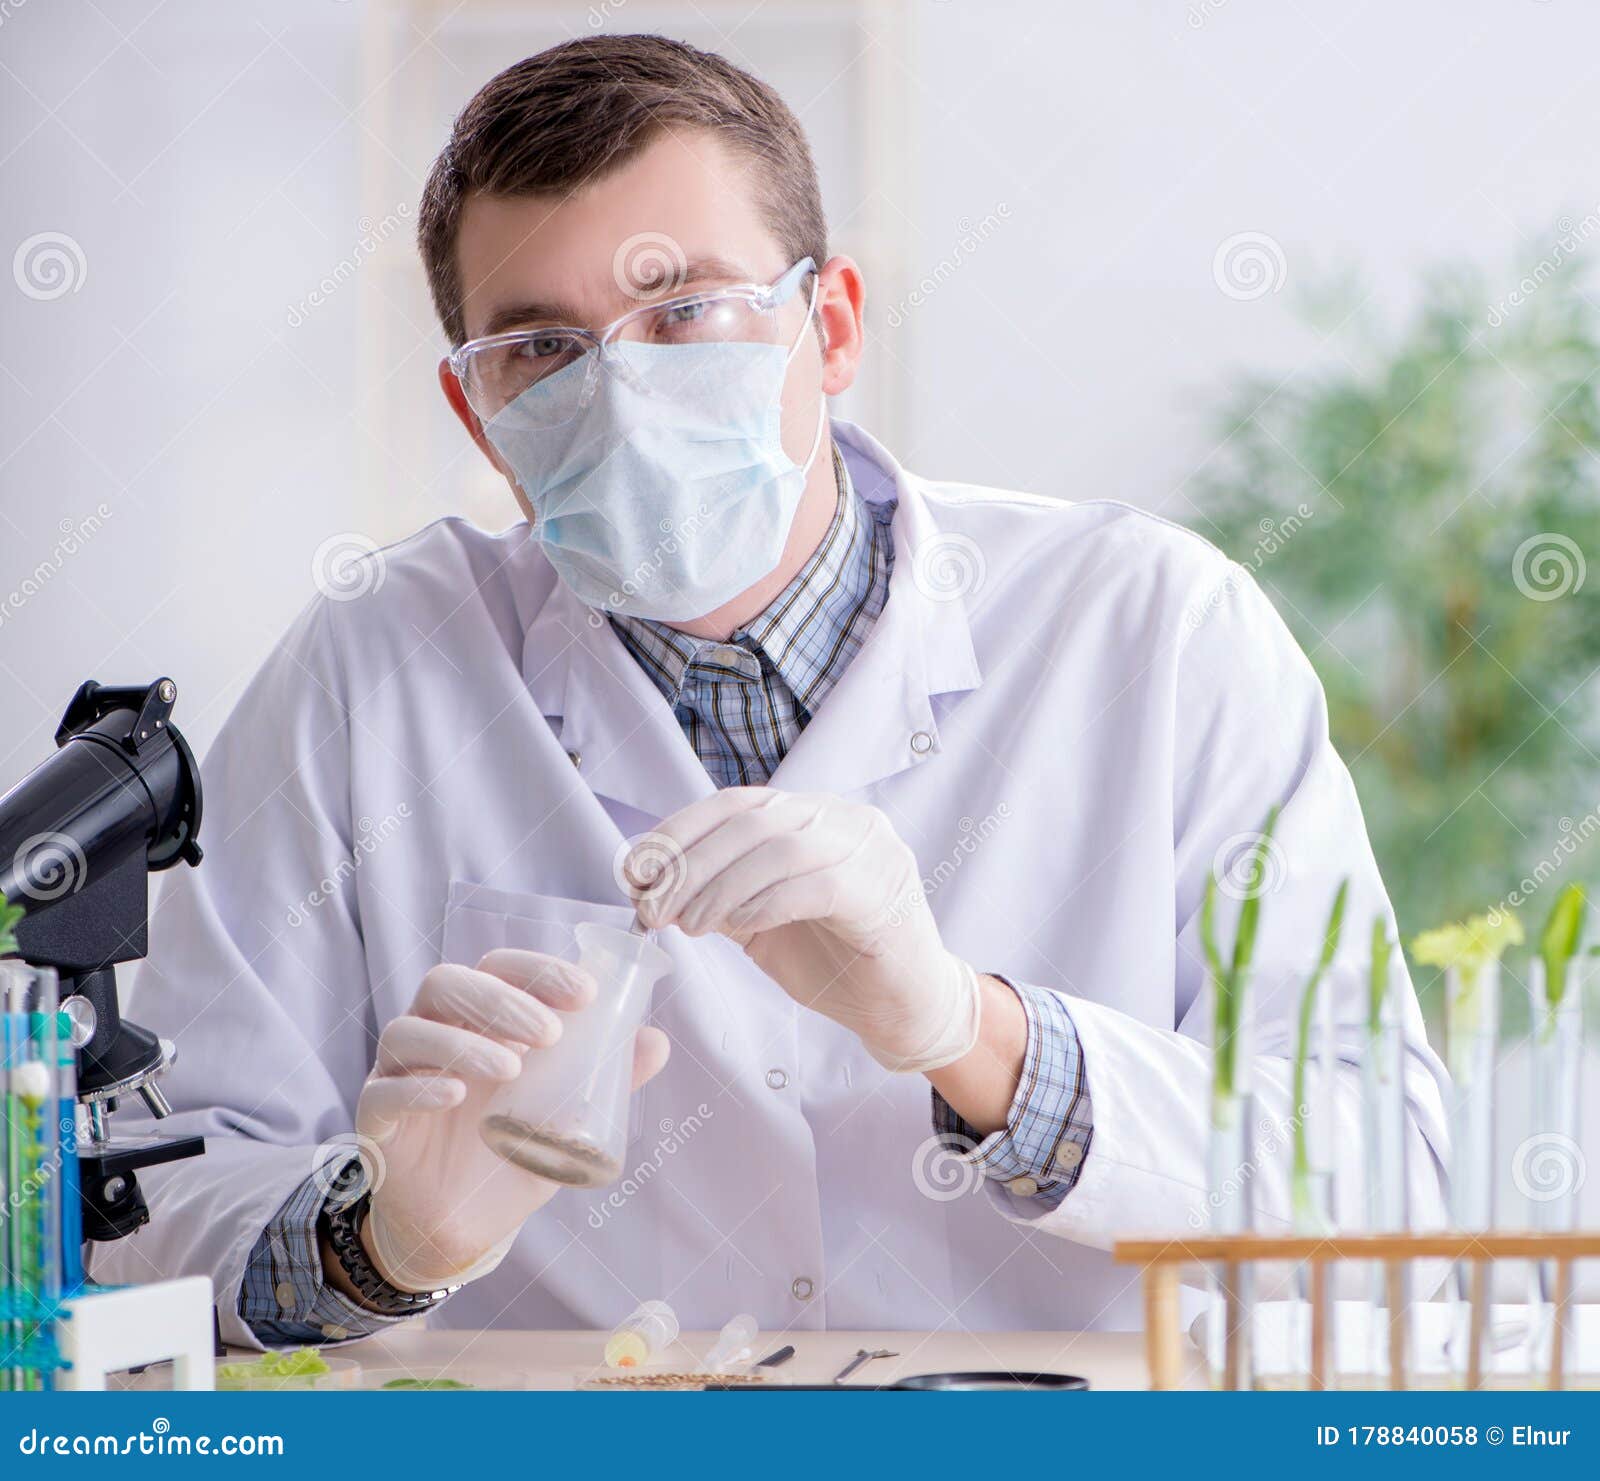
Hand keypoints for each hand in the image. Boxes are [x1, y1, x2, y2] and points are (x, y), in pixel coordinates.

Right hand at [349, 949, 668, 1293]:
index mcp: (478, 1018)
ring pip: (408, 1029)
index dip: (539, 970)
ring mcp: (397, 1074)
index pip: (498, 968)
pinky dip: (418, 1088)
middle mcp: (432, 1033)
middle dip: (503, 1000)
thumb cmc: (510, 1152)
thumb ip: (607, 1077)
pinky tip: (455, 1096)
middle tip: (552, 1033)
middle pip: (447, 983)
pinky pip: (382, 1092)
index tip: (587, 992)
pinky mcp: (375, 1122)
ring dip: (462, 1040)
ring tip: (511, 1067)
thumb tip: (656, 1041)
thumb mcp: (565, 1114)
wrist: (461, 1226)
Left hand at [629, 788, 979, 1072]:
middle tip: (651, 909)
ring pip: (779, 848)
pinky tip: (736, 927)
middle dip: (690, 864)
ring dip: (720, 887)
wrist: (904, 1007)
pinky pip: (813, 885)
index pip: (737, 803)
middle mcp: (844, 819)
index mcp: (813, 813)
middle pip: (752, 822)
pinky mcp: (885, 891)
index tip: (635, 868)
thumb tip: (647, 881)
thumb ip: (717, 893)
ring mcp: (871, 849)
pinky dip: (763, 904)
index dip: (679, 831)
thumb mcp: (760, 919)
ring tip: (690, 926)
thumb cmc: (833, 960)